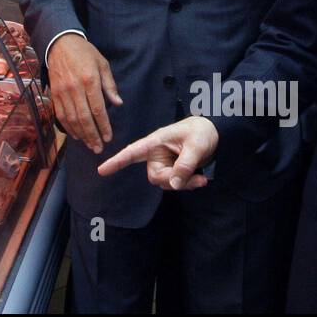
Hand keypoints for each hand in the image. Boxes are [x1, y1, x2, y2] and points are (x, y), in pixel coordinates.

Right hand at [46, 34, 121, 153]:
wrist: (60, 44)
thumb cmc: (85, 53)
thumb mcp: (102, 64)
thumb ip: (110, 85)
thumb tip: (118, 104)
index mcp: (89, 80)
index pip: (98, 109)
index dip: (103, 126)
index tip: (108, 137)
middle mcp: (75, 89)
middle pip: (84, 118)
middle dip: (92, 135)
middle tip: (99, 148)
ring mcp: (62, 92)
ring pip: (72, 119)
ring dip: (81, 134)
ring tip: (90, 145)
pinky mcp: (54, 94)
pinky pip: (61, 115)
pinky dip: (68, 127)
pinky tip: (76, 135)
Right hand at [97, 116, 217, 190]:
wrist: (214, 132)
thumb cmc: (201, 131)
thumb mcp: (196, 146)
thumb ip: (184, 165)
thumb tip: (173, 184)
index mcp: (155, 142)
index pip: (132, 152)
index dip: (117, 161)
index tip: (101, 170)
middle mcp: (156, 154)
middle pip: (155, 176)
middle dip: (172, 180)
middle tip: (194, 178)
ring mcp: (165, 163)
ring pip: (166, 183)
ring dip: (183, 184)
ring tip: (200, 178)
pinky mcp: (173, 170)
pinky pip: (175, 183)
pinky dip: (187, 184)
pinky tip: (200, 179)